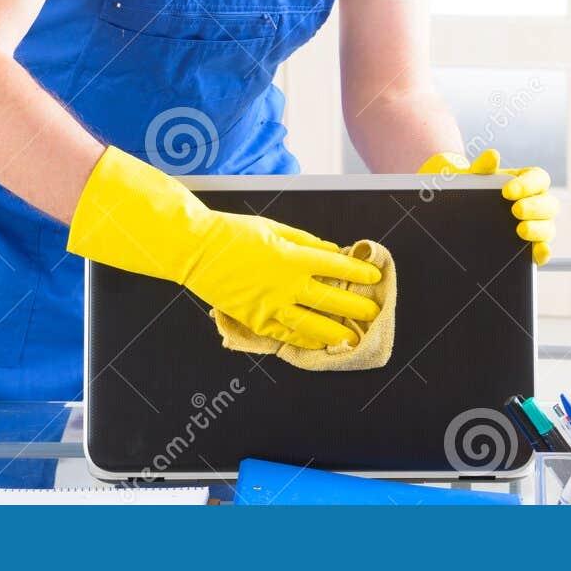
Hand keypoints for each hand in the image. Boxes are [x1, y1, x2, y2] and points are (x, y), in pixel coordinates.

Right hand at [67, 146, 381, 347]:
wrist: (196, 250)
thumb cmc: (234, 232)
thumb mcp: (274, 228)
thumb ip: (305, 242)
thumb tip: (332, 251)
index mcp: (291, 256)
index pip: (335, 266)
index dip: (358, 272)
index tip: (374, 276)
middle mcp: (284, 284)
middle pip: (330, 299)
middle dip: (355, 306)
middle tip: (373, 311)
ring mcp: (269, 305)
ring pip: (311, 324)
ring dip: (335, 331)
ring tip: (353, 336)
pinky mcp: (254, 319)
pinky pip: (285, 334)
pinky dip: (304, 339)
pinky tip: (318, 342)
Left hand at [418, 149, 557, 264]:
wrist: (455, 209)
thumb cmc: (469, 187)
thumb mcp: (471, 176)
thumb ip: (481, 166)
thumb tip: (492, 155)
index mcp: (526, 181)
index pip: (539, 178)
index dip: (528, 184)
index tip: (508, 191)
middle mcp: (535, 203)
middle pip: (550, 204)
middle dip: (535, 207)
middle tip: (516, 210)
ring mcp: (534, 225)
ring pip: (549, 228)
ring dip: (539, 229)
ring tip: (521, 230)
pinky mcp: (528, 247)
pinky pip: (541, 251)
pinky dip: (542, 253)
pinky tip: (538, 253)